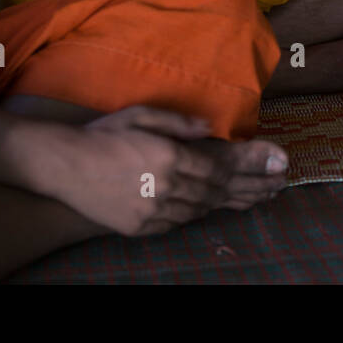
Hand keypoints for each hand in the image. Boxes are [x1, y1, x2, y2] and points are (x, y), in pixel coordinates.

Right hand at [45, 106, 285, 235]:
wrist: (62, 167)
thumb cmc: (102, 134)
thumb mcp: (141, 115)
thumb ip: (178, 123)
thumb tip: (211, 128)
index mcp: (169, 155)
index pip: (223, 161)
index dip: (254, 161)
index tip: (280, 160)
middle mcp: (167, 186)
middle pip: (220, 188)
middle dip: (254, 183)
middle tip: (280, 182)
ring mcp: (155, 211)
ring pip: (204, 207)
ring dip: (234, 200)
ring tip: (260, 195)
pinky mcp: (143, 228)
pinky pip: (181, 221)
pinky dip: (202, 212)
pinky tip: (218, 205)